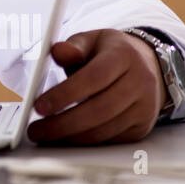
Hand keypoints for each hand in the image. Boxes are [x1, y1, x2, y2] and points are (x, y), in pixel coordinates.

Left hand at [26, 29, 166, 145]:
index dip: (65, 94)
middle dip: (64, 123)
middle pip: (100, 109)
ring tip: (46, 135)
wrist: (148, 66)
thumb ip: (72, 47)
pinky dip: (86, 142)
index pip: (95, 77)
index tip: (39, 106)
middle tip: (36, 129)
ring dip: (71, 137)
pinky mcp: (142, 126)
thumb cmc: (110, 53)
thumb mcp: (91, 41)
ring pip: (106, 130)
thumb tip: (57, 51)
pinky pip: (111, 139)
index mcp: (124, 56)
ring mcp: (145, 107)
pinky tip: (66, 138)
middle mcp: (140, 82)